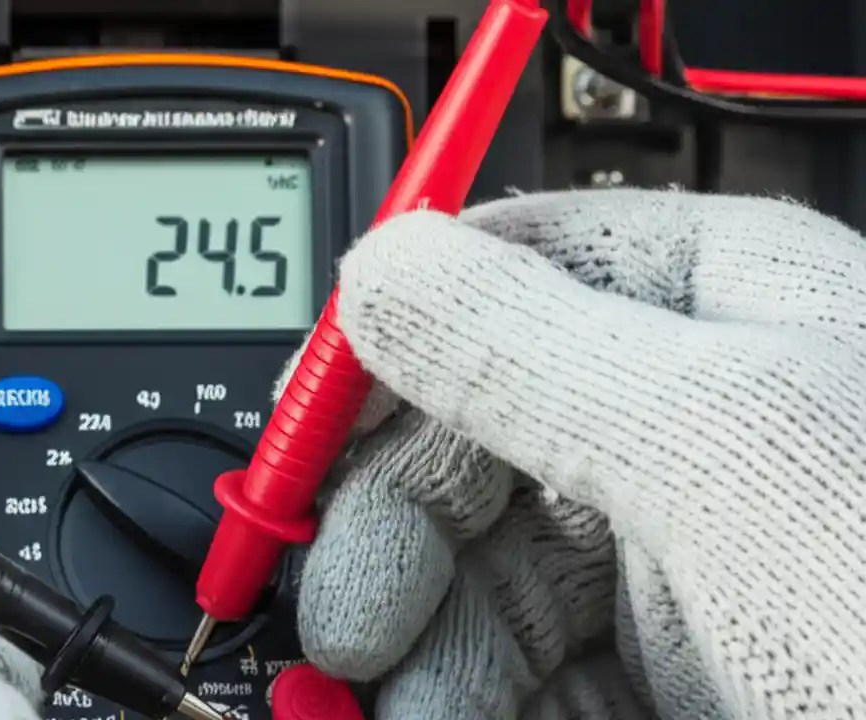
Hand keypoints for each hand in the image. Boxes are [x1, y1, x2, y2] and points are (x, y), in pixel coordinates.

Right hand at [289, 190, 865, 717]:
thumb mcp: (725, 449)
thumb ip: (531, 352)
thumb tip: (381, 272)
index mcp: (724, 310)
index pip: (508, 272)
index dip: (390, 338)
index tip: (308, 418)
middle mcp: (689, 426)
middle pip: (471, 441)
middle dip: (393, 530)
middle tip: (352, 613)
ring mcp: (677, 557)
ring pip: (481, 569)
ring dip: (418, 641)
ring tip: (402, 706)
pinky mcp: (665, 673)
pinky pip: (521, 667)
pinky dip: (459, 700)